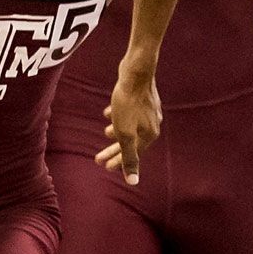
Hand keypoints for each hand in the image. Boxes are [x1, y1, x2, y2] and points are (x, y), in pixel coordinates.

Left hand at [97, 68, 161, 185]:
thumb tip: (133, 181)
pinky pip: (130, 111)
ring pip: (131, 126)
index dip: (118, 162)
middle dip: (114, 150)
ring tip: (106, 132)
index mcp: (150, 134)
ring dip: (118, 132)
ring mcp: (149, 109)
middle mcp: (153, 123)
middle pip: (131, 142)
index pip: (133, 154)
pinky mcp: (142, 97)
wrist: (136, 72)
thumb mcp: (125, 133)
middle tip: (98, 157)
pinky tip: (109, 112)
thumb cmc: (128, 103)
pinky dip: (119, 115)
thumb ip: (129, 157)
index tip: (104, 166)